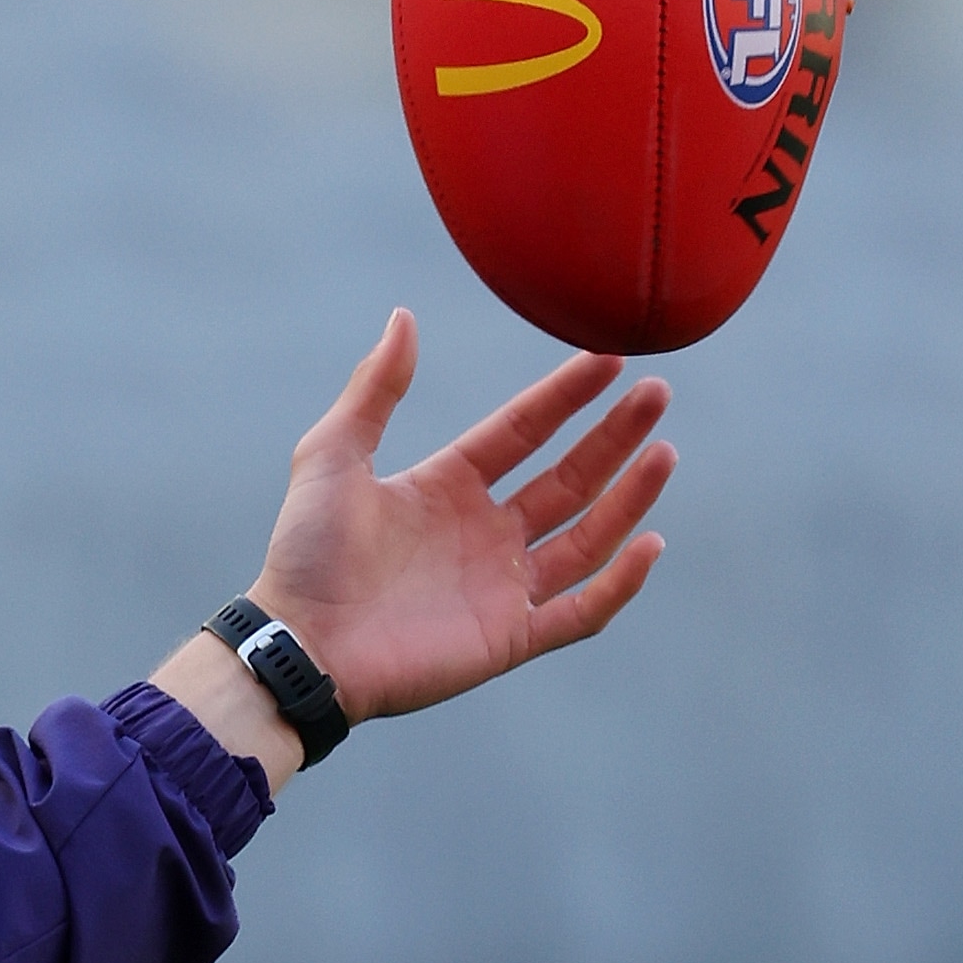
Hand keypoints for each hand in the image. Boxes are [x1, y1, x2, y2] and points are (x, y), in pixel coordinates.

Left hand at [246, 312, 671, 724]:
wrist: (299, 644)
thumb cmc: (304, 555)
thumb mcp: (332, 455)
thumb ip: (373, 390)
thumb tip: (404, 318)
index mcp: (447, 487)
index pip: (523, 432)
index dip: (565, 396)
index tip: (609, 357)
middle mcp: (483, 534)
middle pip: (567, 478)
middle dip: (613, 437)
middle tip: (658, 392)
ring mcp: (501, 588)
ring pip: (586, 538)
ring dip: (627, 498)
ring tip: (664, 452)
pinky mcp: (509, 638)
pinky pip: (581, 612)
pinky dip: (618, 583)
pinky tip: (648, 542)